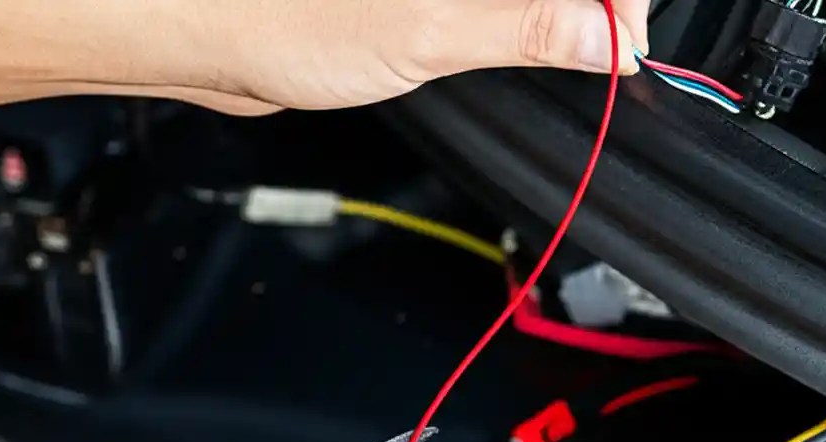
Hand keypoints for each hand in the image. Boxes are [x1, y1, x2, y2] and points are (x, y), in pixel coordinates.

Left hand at [184, 0, 652, 113]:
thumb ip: (529, 28)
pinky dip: (519, 21)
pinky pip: (491, 3)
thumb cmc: (281, 15)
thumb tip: (609, 37)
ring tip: (578, 47)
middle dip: (591, 10)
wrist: (200, 28)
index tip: (624, 39)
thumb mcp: (430, 32)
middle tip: (607, 52)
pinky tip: (528, 44)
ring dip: (557, 18)